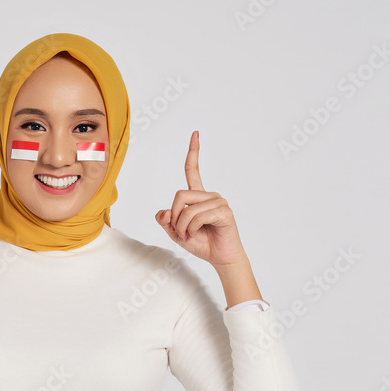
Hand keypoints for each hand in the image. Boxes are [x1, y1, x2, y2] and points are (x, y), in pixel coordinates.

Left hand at [155, 130, 246, 265]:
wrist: (219, 257)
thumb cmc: (200, 243)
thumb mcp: (175, 232)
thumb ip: (165, 220)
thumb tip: (165, 211)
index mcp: (198, 196)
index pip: (193, 171)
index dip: (193, 152)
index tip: (195, 133)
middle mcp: (209, 195)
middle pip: (179, 195)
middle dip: (174, 217)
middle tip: (180, 231)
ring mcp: (218, 202)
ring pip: (187, 208)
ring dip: (183, 226)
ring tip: (191, 234)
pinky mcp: (224, 211)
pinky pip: (198, 216)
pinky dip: (192, 228)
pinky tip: (200, 233)